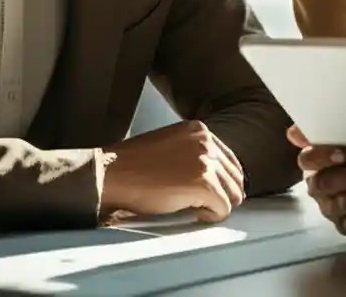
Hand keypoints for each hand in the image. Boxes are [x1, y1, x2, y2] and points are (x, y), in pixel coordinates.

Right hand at [101, 120, 244, 223]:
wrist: (109, 174)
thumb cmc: (132, 166)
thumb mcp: (169, 145)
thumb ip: (193, 153)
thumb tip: (215, 176)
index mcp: (200, 130)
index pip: (230, 160)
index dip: (223, 181)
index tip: (212, 194)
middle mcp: (207, 142)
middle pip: (235, 177)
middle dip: (223, 194)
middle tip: (205, 206)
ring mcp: (206, 161)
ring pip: (232, 194)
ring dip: (216, 205)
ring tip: (195, 208)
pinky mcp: (204, 183)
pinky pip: (223, 208)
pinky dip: (211, 215)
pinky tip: (194, 213)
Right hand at [288, 125, 345, 238]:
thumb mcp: (342, 139)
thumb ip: (322, 131)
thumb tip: (294, 132)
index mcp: (313, 165)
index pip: (308, 160)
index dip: (323, 157)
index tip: (344, 154)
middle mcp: (318, 189)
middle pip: (327, 184)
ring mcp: (332, 210)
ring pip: (345, 205)